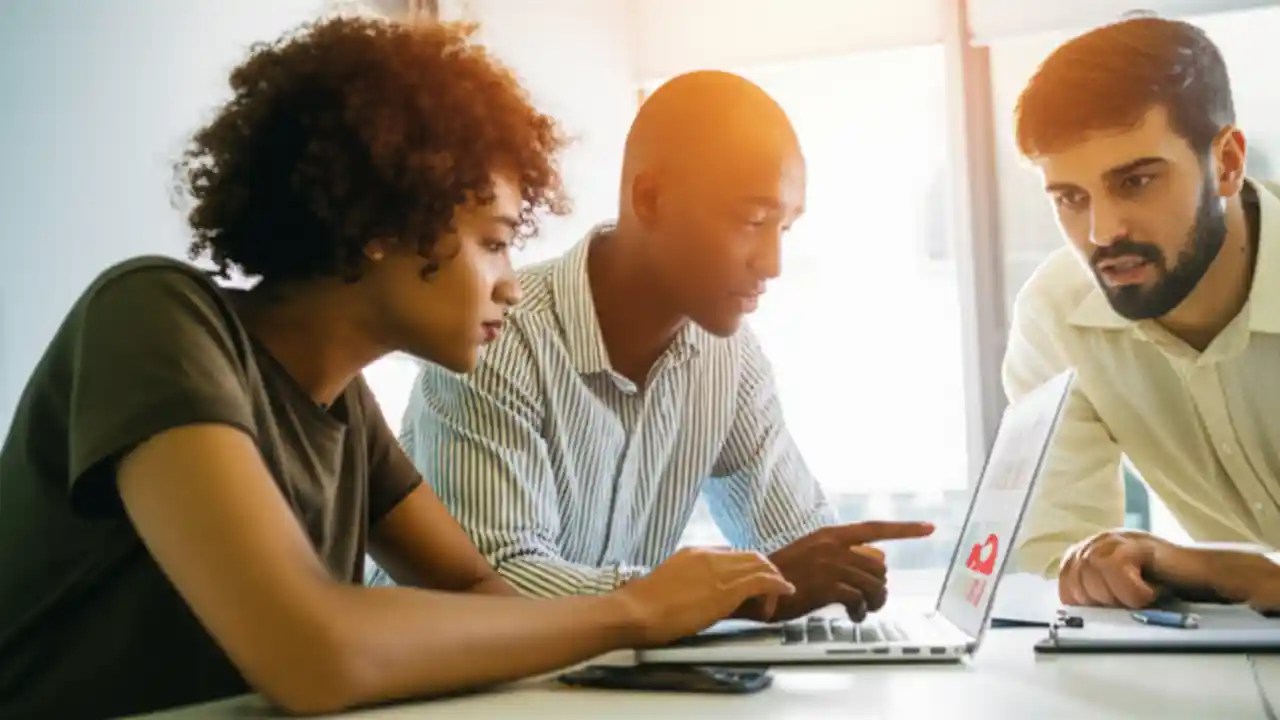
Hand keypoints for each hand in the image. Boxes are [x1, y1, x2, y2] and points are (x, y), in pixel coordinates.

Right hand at [613, 547, 794, 646]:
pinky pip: (762, 581)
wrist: (637, 610)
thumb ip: (685, 582)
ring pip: (759, 564)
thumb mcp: (667, 583)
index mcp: (693, 552)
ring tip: (779, 593)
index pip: (730, 553)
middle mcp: (709, 556)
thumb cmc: (644, 605)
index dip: (744, 567)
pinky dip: (778, 585)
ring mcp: (719, 570)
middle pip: (749, 555)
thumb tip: (694, 594)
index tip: (748, 583)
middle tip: (770, 588)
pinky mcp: (727, 589)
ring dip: (772, 579)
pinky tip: (785, 592)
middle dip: (764, 570)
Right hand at [739, 521, 934, 622]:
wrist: (756, 586)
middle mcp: (833, 547)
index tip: (929, 527)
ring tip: (861, 609)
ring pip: (874, 585)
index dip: (905, 529)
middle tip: (870, 601)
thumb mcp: (812, 553)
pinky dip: (860, 612)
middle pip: (879, 567)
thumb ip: (840, 555)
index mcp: (831, 535)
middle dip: (879, 587)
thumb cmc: (784, 573)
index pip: (875, 528)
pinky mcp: (827, 587)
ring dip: (872, 602)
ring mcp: (831, 566)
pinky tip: (853, 615)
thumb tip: (871, 565)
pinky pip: (859, 601)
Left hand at [1059, 530, 1279, 608]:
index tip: (1113, 609)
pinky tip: (1152, 590)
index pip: (1066, 585)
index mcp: (1088, 554)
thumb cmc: (1163, 588)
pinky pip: (1117, 570)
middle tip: (1134, 602)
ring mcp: (1115, 539)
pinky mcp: (1136, 543)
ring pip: (1094, 576)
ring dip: (1121, 597)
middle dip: (1105, 602)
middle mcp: (1097, 542)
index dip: (1087, 605)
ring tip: (1145, 594)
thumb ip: (1094, 597)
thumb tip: (1073, 617)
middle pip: (1077, 582)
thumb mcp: (1119, 595)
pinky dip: (1134, 591)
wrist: (1204, 578)